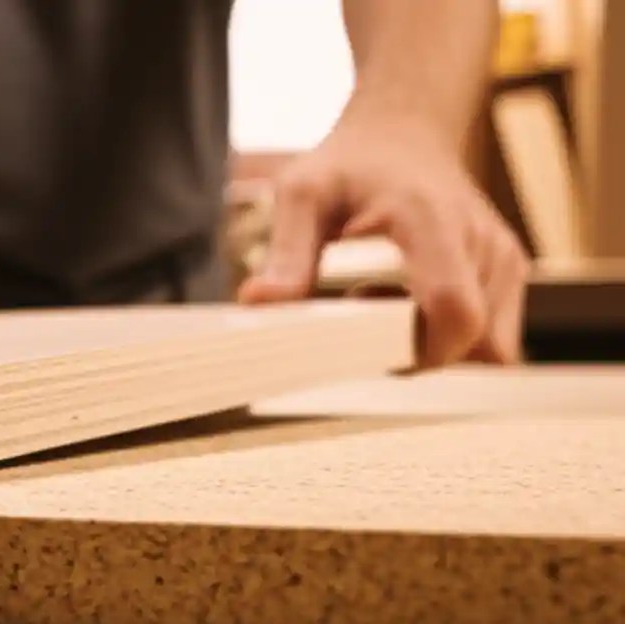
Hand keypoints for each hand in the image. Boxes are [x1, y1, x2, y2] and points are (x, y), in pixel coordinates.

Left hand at [237, 115, 529, 366]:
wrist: (402, 130)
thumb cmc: (347, 163)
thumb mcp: (301, 194)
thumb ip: (287, 252)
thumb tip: (257, 303)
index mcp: (431, 221)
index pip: (453, 311)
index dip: (413, 349)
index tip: (363, 338)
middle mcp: (481, 240)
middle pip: (468, 340)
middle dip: (412, 351)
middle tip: (360, 306)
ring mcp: (503, 256)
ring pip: (485, 345)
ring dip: (430, 342)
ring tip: (382, 296)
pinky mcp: (509, 270)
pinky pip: (491, 336)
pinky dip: (450, 333)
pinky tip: (411, 299)